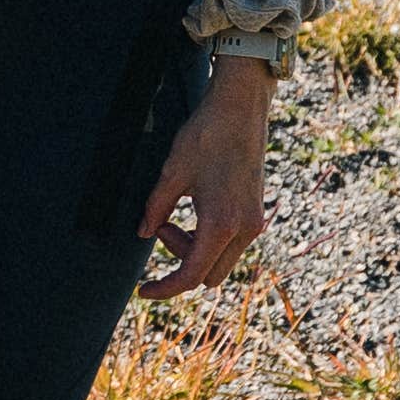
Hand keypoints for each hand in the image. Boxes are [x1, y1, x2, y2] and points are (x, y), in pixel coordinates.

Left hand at [132, 64, 274, 301]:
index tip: (144, 291)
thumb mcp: (172, 173)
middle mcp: (244, 229)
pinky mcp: (256, 212)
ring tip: (175, 212)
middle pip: (208, 275)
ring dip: (194, 248)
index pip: (191, 275)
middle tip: (162, 225)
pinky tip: (194, 208)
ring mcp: (254, 222)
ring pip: (220, 261)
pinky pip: (230, 244)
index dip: (165, 289)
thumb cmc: (206, 135)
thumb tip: (143, 234)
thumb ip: (155, 209)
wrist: (241, 108)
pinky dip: (208, 238)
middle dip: (180, 260)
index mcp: (221, 224)